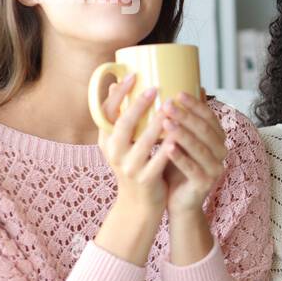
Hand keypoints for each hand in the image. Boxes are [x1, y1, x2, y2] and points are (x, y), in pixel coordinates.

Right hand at [96, 74, 172, 220]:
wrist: (139, 204)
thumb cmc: (136, 165)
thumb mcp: (124, 143)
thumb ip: (124, 118)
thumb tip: (118, 82)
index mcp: (107, 140)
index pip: (105, 113)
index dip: (117, 94)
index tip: (131, 76)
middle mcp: (113, 152)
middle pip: (122, 125)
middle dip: (137, 106)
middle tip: (153, 89)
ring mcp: (128, 167)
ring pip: (141, 143)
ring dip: (155, 125)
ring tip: (169, 109)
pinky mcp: (144, 180)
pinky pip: (156, 163)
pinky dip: (166, 150)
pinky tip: (176, 138)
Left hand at [162, 90, 227, 215]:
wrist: (179, 201)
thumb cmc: (177, 167)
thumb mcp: (180, 140)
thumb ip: (186, 118)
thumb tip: (190, 87)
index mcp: (217, 138)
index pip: (209, 117)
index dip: (195, 105)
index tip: (177, 93)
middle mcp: (221, 152)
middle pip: (205, 131)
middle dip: (186, 117)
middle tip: (167, 105)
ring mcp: (215, 169)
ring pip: (200, 148)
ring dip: (183, 134)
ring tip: (166, 123)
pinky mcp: (205, 184)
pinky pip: (193, 168)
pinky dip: (181, 157)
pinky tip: (167, 148)